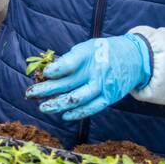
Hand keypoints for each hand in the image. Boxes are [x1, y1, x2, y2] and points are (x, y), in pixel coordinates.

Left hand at [26, 33, 152, 120]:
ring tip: (43, 108)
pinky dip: (77, 113)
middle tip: (29, 94)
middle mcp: (96, 71)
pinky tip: (63, 115)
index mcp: (89, 55)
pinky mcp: (109, 97)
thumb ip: (69, 59)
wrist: (135, 57)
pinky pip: (91, 108)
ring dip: (58, 105)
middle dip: (46, 90)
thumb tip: (47, 73)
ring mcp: (103, 86)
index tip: (45, 73)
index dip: (57, 69)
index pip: (71, 62)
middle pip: (68, 83)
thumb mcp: (87, 47)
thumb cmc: (103, 52)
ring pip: (77, 99)